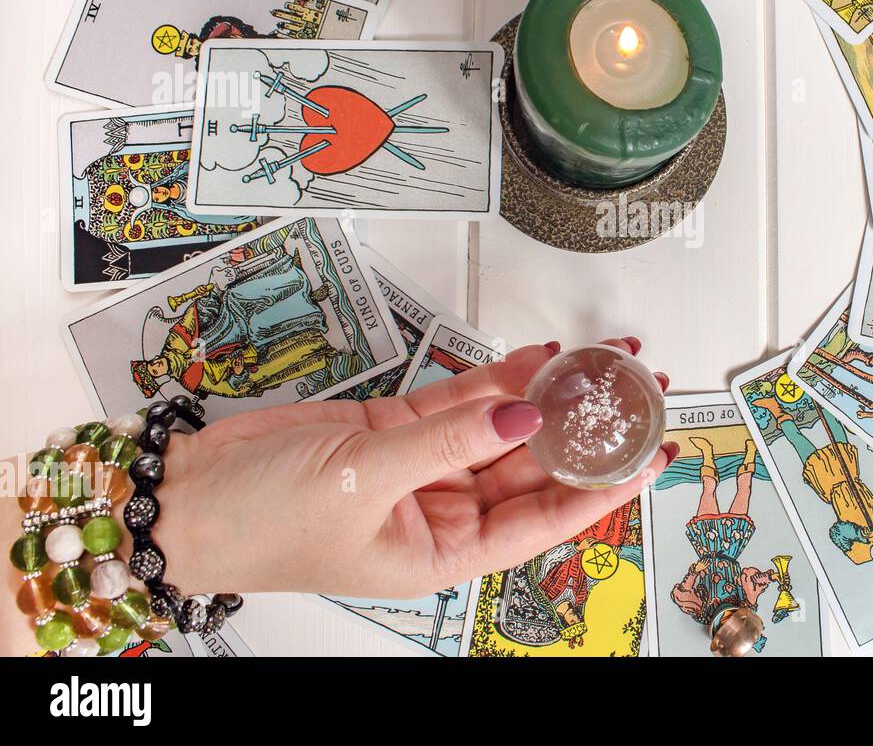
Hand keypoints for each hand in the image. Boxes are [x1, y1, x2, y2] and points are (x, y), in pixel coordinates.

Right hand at [152, 339, 675, 598]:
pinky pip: (462, 402)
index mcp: (442, 553)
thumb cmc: (260, 521)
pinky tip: (537, 358)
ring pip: (502, 429)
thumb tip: (522, 415)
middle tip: (630, 392)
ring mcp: (422, 466)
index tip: (646, 458)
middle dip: (581, 433)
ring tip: (597, 362)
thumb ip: (449, 441)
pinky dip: (497, 380)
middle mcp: (441, 512)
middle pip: (531, 470)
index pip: (542, 523)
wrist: (187, 492)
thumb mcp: (363, 481)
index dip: (598, 490)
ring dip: (545, 398)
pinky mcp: (399, 428)